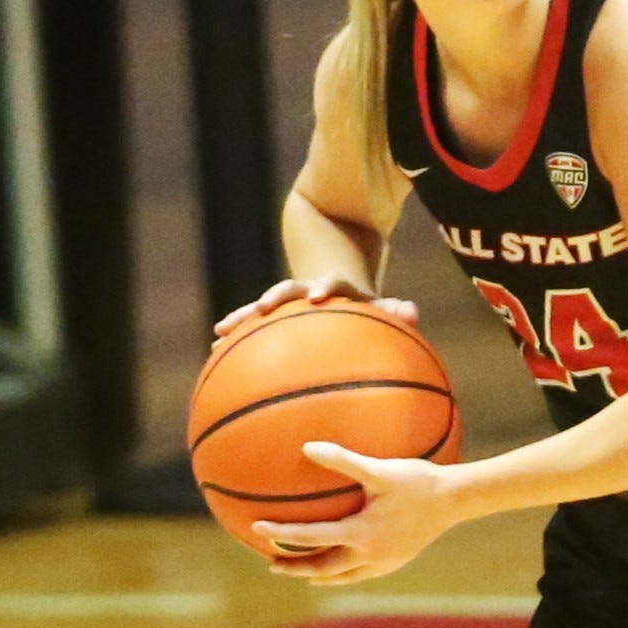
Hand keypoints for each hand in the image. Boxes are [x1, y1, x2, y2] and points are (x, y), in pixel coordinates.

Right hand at [211, 271, 419, 346]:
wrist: (337, 276)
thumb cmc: (364, 304)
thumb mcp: (380, 305)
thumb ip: (395, 310)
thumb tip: (413, 312)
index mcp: (335, 287)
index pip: (332, 282)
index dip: (326, 286)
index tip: (319, 295)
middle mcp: (306, 290)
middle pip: (287, 289)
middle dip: (274, 298)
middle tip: (261, 307)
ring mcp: (286, 301)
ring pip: (261, 307)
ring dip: (243, 316)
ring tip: (220, 331)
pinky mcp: (273, 313)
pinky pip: (252, 324)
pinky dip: (237, 334)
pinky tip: (215, 350)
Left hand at [256, 446, 467, 582]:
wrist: (454, 501)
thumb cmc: (418, 481)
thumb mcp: (379, 469)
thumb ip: (342, 459)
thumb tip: (307, 447)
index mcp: (361, 534)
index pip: (311, 537)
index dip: (281, 533)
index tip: (256, 528)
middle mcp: (369, 555)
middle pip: (322, 568)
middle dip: (295, 567)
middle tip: (271, 564)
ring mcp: (383, 562)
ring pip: (341, 576)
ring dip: (317, 574)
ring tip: (300, 572)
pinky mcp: (394, 562)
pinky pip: (360, 573)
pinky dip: (341, 573)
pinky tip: (337, 566)